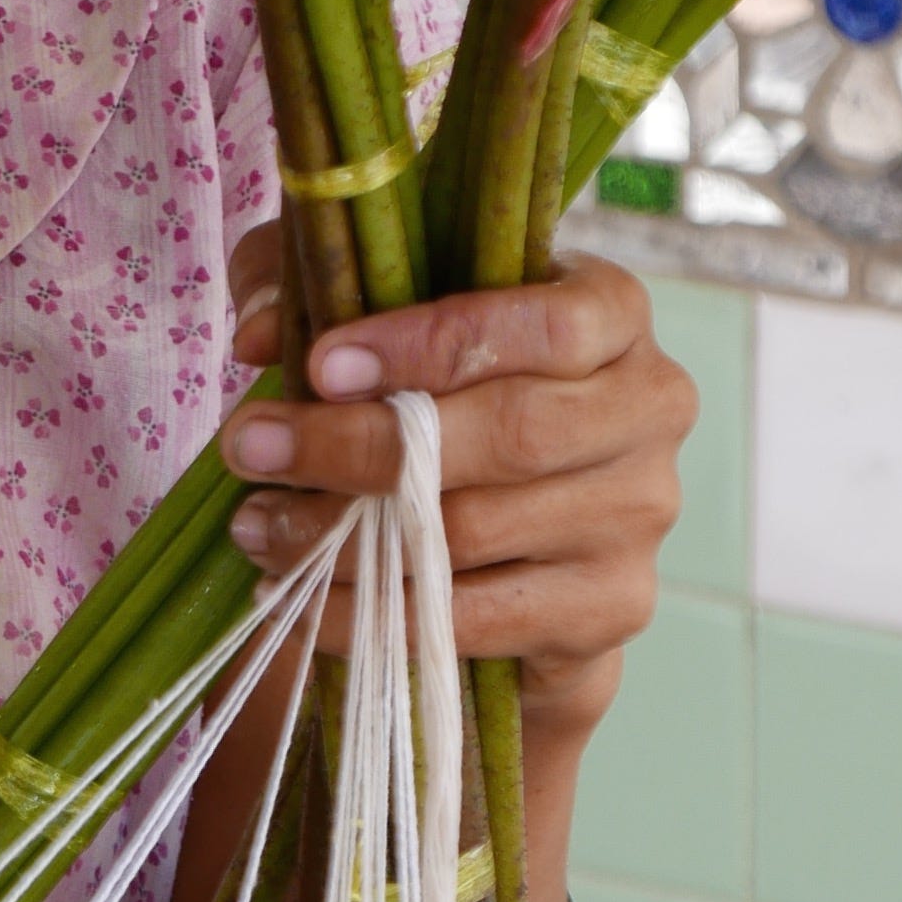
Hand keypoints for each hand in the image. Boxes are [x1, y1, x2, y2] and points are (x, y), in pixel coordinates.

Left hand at [216, 230, 691, 729]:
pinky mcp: (611, 606)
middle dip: (359, 445)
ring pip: (476, 531)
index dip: (425, 344)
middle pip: (510, 433)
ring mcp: (638, 515)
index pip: (542, 324)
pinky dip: (373, 615)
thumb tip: (262, 330)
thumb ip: (312, 283)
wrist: (518, 534)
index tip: (319, 364)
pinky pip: (475, 618)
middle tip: (253, 449)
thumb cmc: (441, 389)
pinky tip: (304, 600)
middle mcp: (649, 408)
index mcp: (612, 312)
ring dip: (345, 535)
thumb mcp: (377, 309)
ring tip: (259, 526)